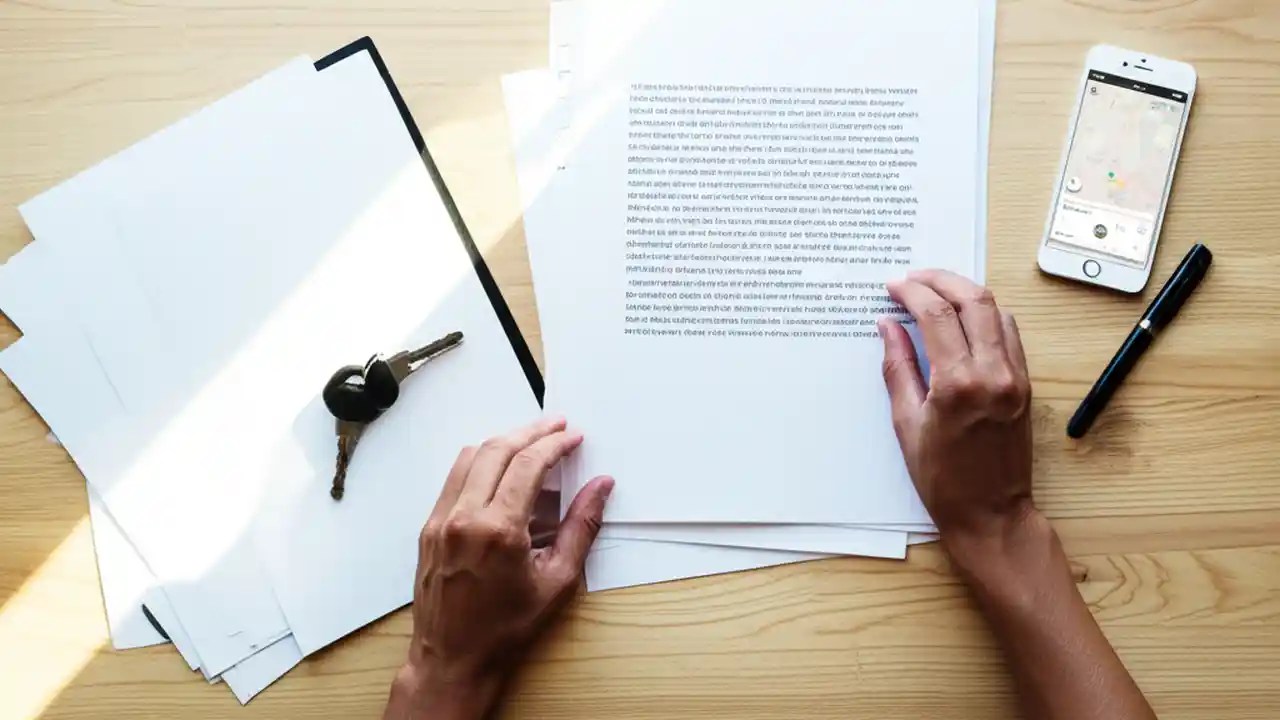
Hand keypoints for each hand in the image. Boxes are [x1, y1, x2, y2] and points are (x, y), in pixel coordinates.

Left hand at [383, 417, 613, 719]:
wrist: (453, 659)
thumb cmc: (506, 629)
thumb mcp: (557, 581)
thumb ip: (582, 527)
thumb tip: (600, 488)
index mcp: (498, 530)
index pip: (528, 464)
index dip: (554, 444)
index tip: (572, 437)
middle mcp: (463, 518)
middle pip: (497, 449)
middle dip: (530, 432)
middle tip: (556, 426)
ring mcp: (440, 521)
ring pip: (470, 457)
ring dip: (502, 442)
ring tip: (530, 442)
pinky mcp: (428, 528)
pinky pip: (454, 479)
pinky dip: (479, 463)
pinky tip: (500, 470)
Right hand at [879, 270, 1035, 568]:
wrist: (991, 513)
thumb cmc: (942, 479)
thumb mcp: (906, 423)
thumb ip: (898, 367)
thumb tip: (887, 326)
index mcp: (958, 384)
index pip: (936, 315)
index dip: (912, 292)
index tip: (894, 286)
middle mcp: (993, 374)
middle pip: (973, 300)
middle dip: (941, 280)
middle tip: (914, 278)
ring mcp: (1015, 377)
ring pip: (996, 311)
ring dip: (966, 293)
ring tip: (937, 293)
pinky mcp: (1026, 384)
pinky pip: (1009, 334)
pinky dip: (987, 316)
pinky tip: (964, 319)